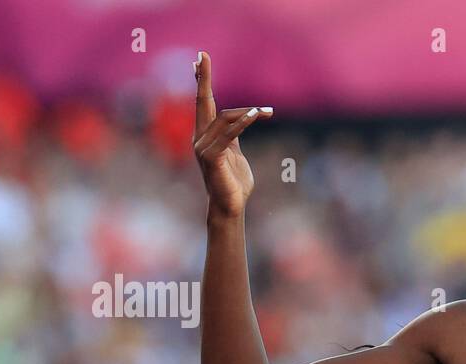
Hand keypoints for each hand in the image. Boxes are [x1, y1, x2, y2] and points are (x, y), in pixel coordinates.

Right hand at [192, 51, 272, 218]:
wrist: (231, 206)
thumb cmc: (235, 183)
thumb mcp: (235, 153)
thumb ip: (234, 135)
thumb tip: (240, 119)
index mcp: (205, 136)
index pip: (203, 104)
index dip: (201, 82)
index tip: (200, 60)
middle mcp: (199, 138)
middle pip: (203, 103)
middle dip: (203, 78)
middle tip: (203, 55)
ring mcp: (203, 147)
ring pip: (224, 119)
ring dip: (247, 113)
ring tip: (267, 111)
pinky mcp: (211, 157)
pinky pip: (229, 135)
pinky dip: (244, 123)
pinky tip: (257, 116)